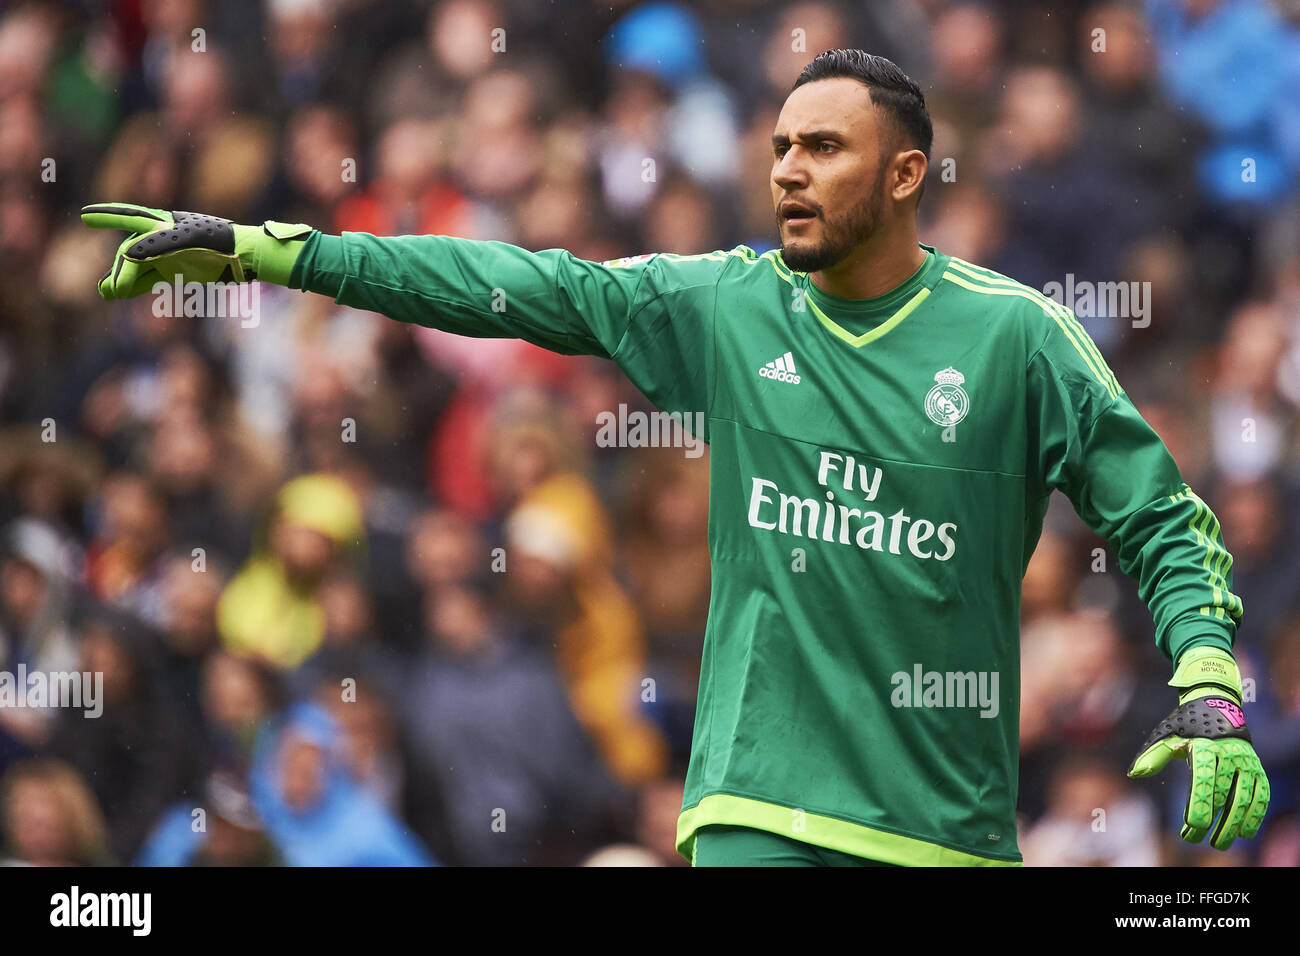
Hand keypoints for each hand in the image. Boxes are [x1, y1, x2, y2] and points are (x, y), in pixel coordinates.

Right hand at [81, 203, 311, 299]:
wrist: (243, 256)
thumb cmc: (216, 242)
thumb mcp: (186, 242)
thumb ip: (155, 248)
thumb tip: (125, 256)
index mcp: (163, 223)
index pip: (129, 216)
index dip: (107, 216)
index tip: (85, 216)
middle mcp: (162, 238)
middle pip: (131, 252)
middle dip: (118, 268)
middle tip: (110, 289)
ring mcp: (168, 256)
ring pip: (137, 268)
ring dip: (122, 279)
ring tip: (109, 292)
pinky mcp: (176, 272)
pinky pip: (149, 278)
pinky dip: (134, 286)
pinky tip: (121, 292)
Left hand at [1128, 647, 1268, 849]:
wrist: (1216, 704)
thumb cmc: (1186, 724)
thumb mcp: (1167, 734)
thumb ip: (1153, 755)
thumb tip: (1134, 773)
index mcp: (1205, 745)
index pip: (1203, 778)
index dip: (1200, 802)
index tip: (1193, 824)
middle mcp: (1229, 753)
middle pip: (1222, 793)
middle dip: (1211, 818)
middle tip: (1196, 837)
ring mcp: (1246, 761)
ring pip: (1244, 797)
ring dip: (1235, 823)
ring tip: (1220, 842)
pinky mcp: (1257, 768)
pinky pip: (1261, 794)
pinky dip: (1256, 813)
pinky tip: (1245, 831)